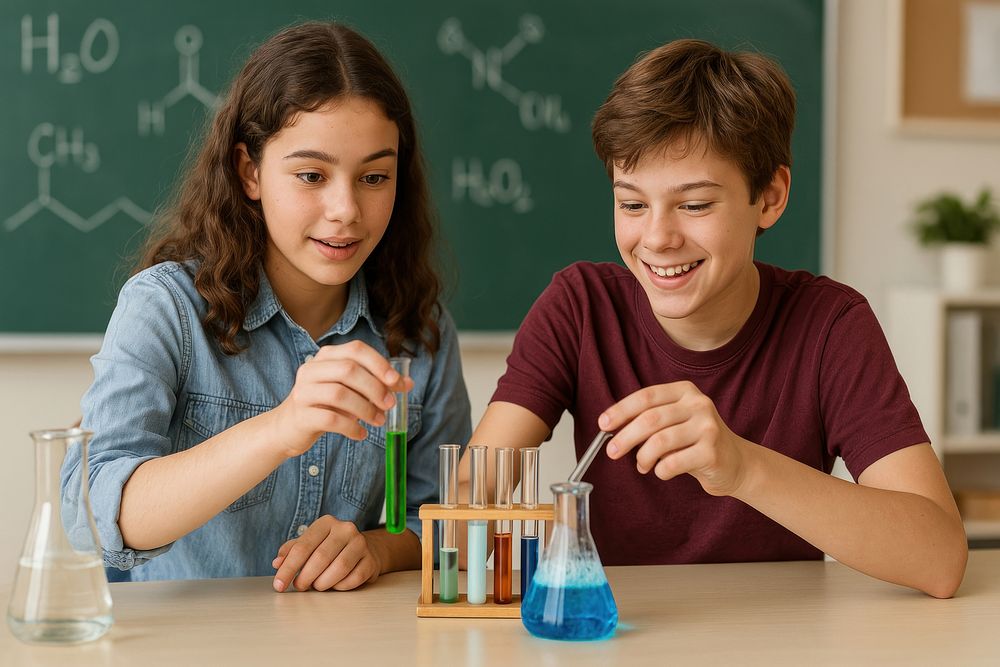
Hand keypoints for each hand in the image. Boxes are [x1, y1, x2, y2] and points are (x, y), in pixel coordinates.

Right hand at [269, 341, 413, 457]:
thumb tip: (407, 383)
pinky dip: (351, 428)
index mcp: (326, 357)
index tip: (396, 382)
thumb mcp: (350, 390)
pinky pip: (331, 419)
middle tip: (390, 405)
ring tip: (378, 421)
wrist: (287, 427)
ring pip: (339, 394)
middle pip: (349, 370)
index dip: (379, 364)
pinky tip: (361, 434)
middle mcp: (311, 369)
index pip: (356, 350)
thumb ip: (375, 384)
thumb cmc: (324, 405)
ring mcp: (303, 391)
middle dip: (374, 387)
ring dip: (365, 409)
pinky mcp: (301, 415)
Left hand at [272, 515, 382, 591]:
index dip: (288, 568)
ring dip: (323, 583)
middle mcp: (345, 529)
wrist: (363, 549)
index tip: (278, 585)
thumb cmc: (330, 548)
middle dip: (305, 578)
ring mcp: (361, 543)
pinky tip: (335, 584)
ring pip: (339, 568)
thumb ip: (292, 551)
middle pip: (320, 558)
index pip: (303, 546)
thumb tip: (277, 563)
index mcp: (326, 522)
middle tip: (299, 587)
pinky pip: (353, 578)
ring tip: (317, 585)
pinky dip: (340, 586)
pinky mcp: (371, 560)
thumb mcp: (310, 544)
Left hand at [599, 381, 748, 496]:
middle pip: (650, 419)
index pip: (646, 396)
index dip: (621, 410)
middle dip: (625, 437)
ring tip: (642, 465)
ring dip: (643, 457)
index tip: (603, 424)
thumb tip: (612, 430)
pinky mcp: (712, 451)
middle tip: (611, 451)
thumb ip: (649, 421)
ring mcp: (708, 427)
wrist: (735, 463)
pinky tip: (662, 471)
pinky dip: (660, 470)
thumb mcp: (674, 423)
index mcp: (685, 391)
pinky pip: (673, 463)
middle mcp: (699, 404)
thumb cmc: (695, 442)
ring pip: (659, 442)